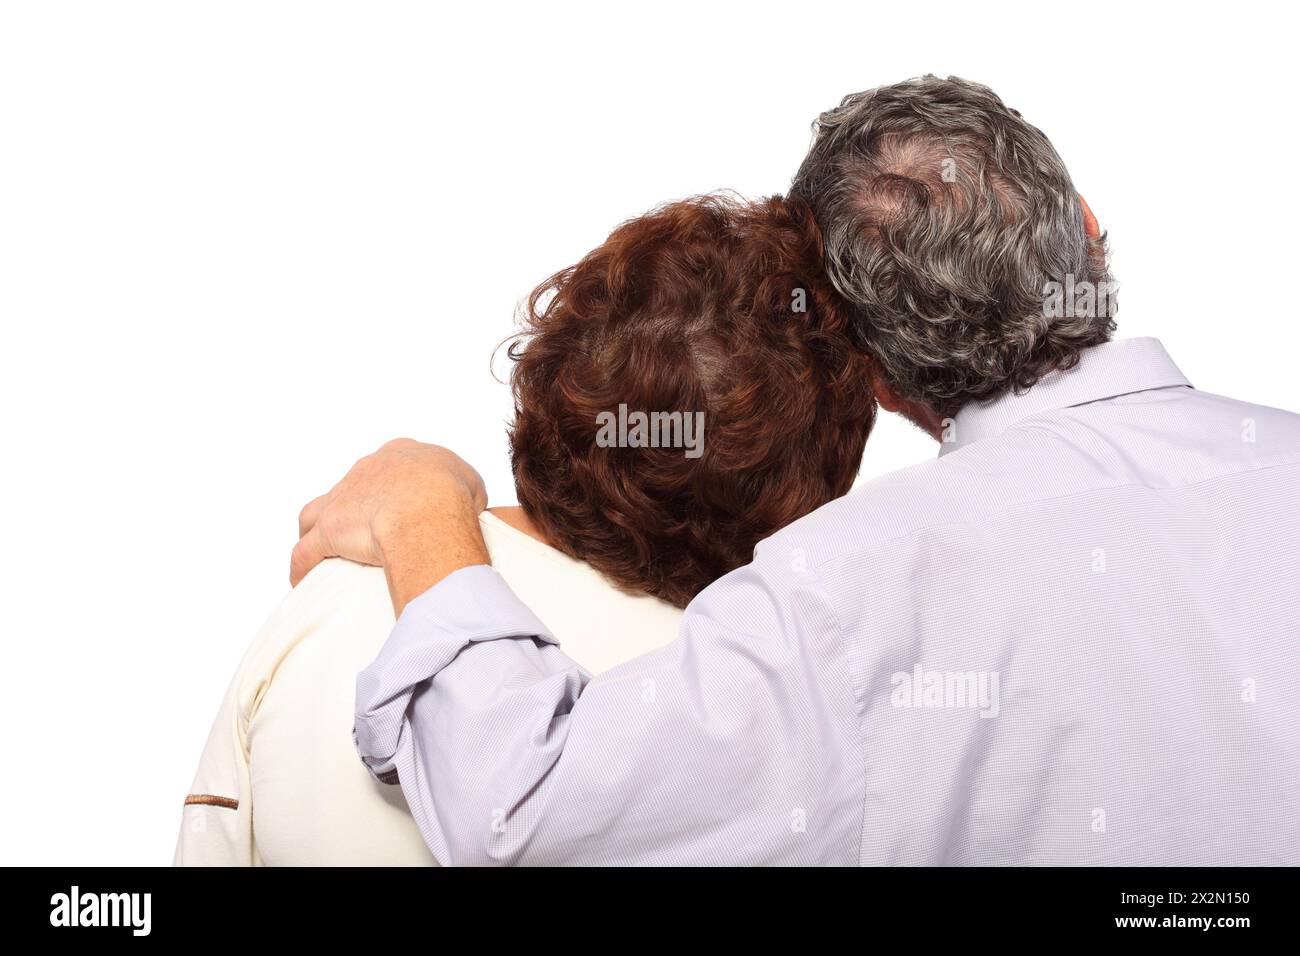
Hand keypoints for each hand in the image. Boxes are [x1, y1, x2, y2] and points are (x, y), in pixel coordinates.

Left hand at [291, 439, 490, 611]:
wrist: (428, 509)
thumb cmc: (454, 496)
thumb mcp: (473, 485)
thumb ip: (464, 488)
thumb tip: (465, 505)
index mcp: (401, 454)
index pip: (389, 466)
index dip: (393, 486)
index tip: (402, 506)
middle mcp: (366, 469)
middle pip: (352, 488)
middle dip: (356, 508)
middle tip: (370, 535)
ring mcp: (342, 497)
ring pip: (316, 513)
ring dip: (317, 531)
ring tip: (325, 556)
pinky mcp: (328, 528)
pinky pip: (305, 552)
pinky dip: (303, 567)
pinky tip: (304, 582)